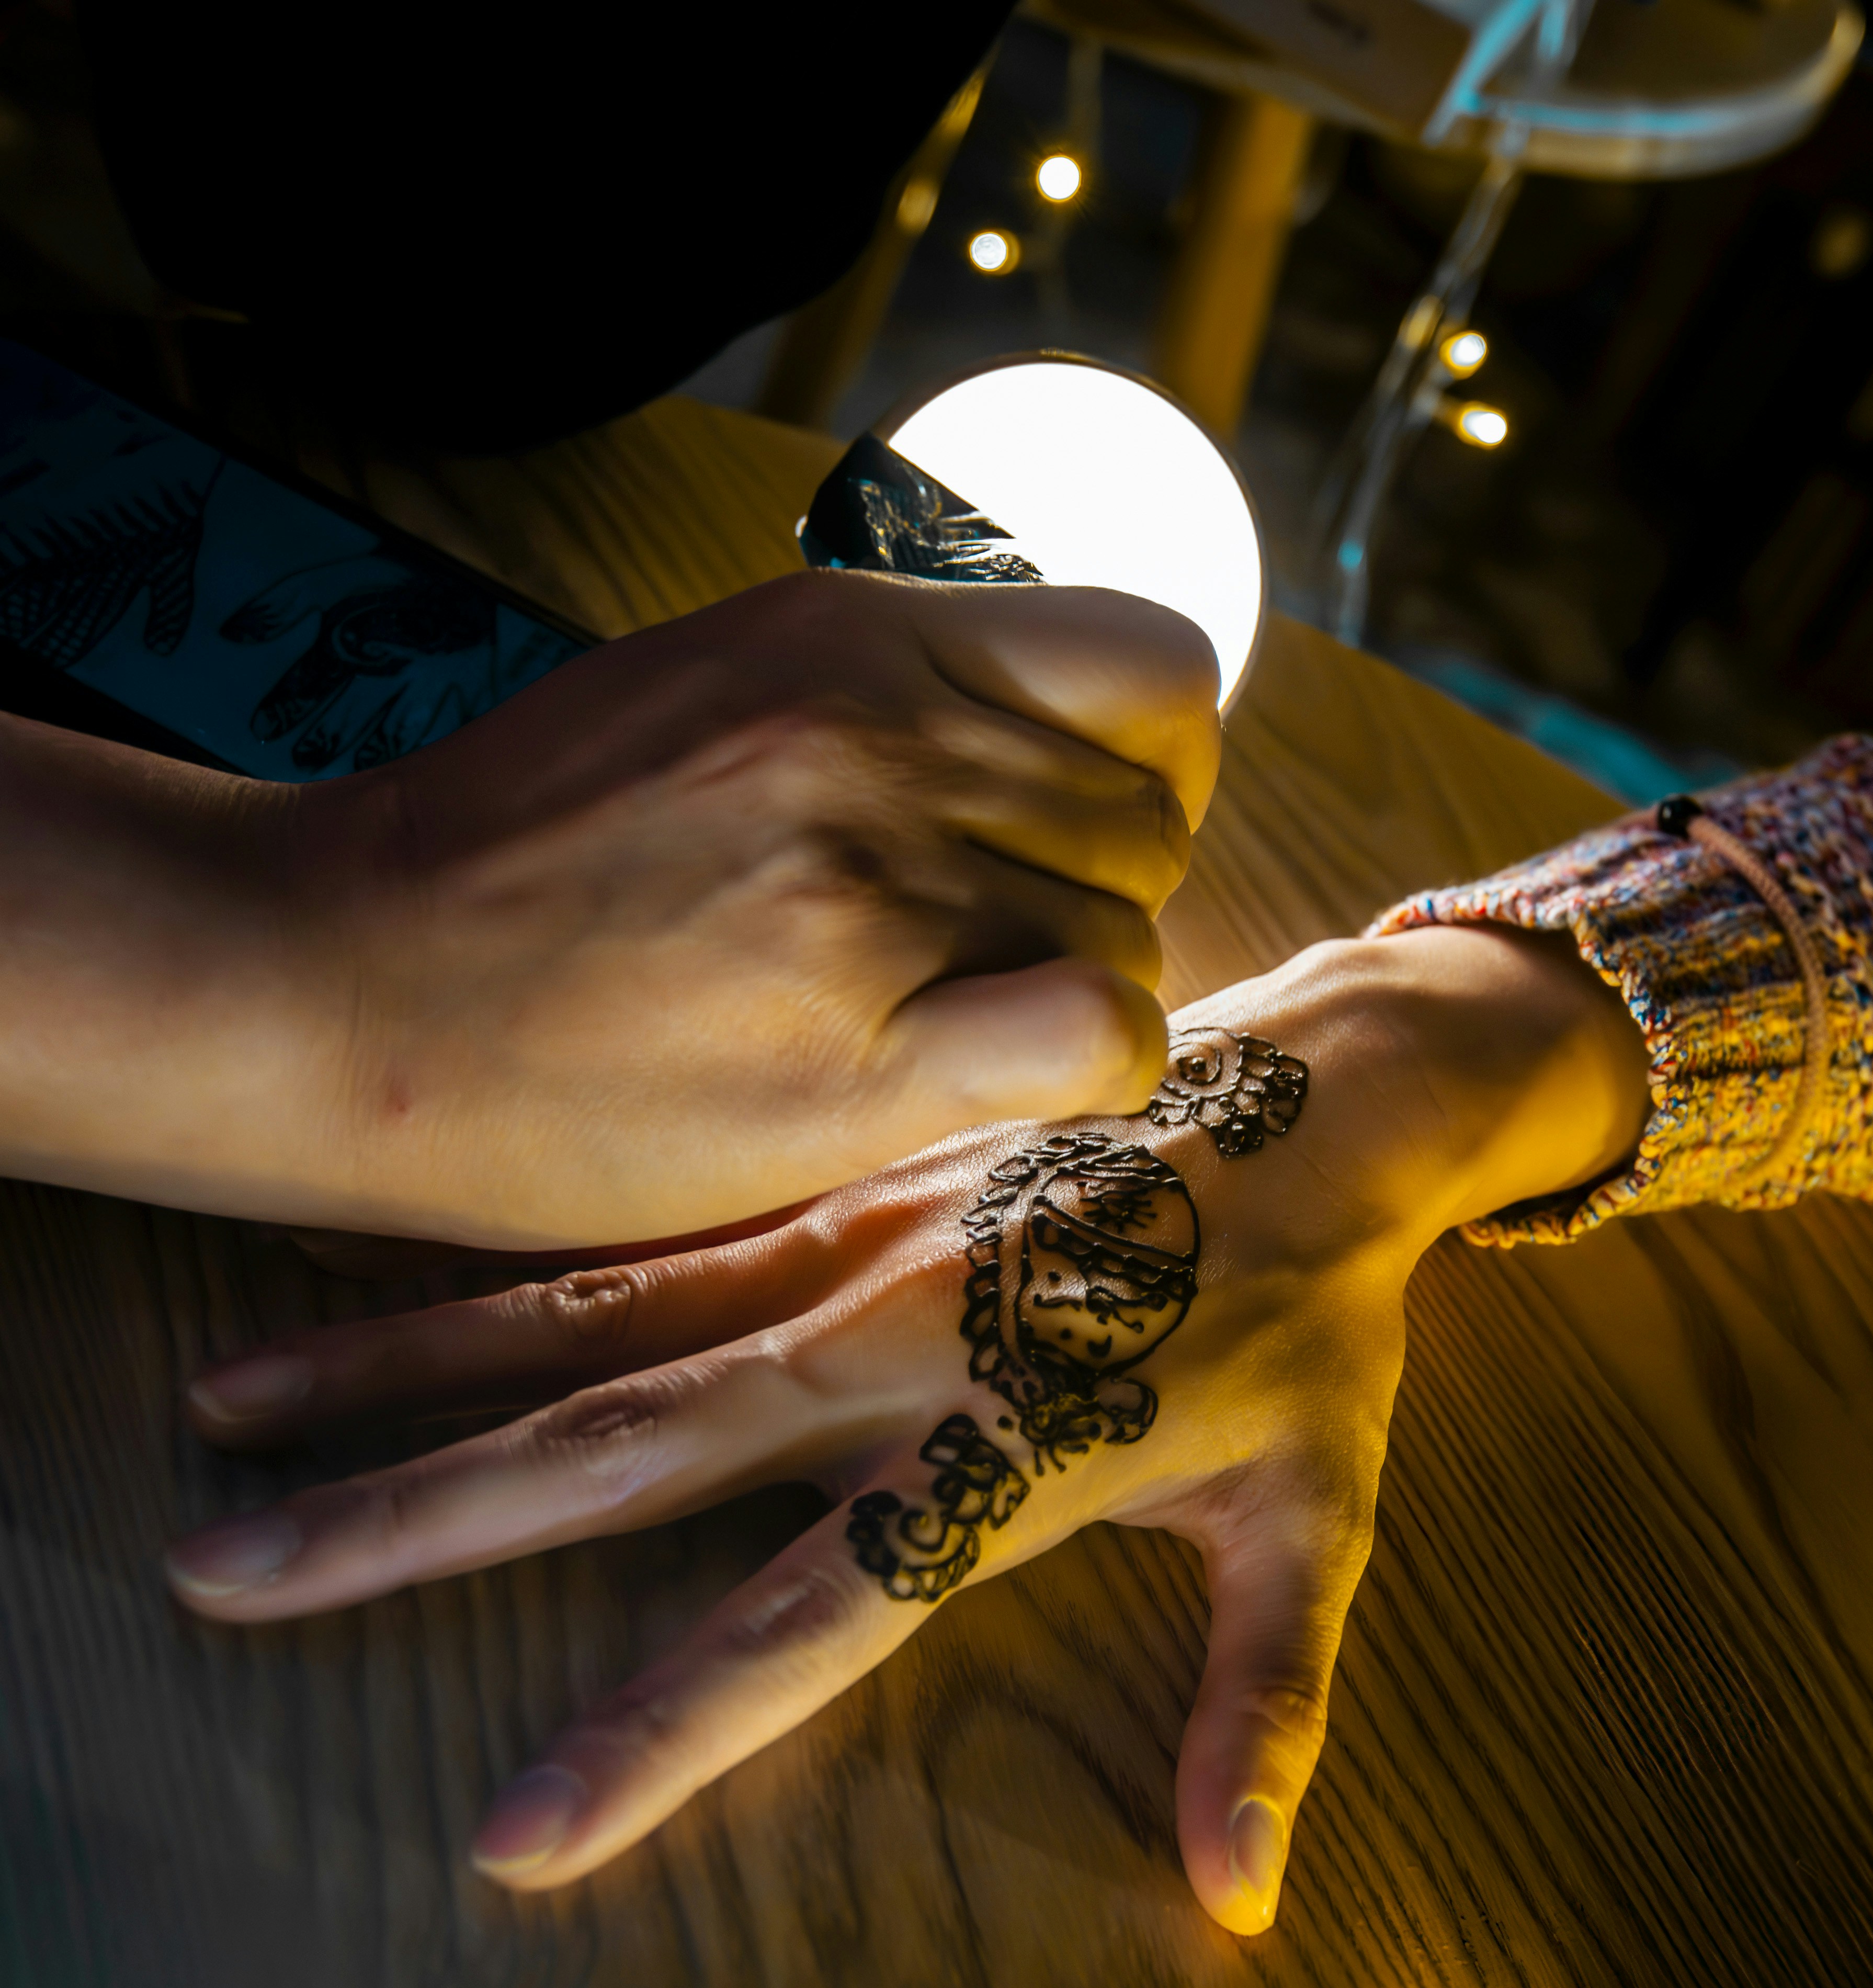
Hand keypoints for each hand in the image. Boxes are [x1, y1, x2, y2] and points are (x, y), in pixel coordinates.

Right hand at [0, 570, 1221, 1247]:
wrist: (331, 980)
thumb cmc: (526, 855)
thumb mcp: (720, 686)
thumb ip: (895, 693)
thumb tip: (1063, 742)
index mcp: (857, 634)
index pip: (1153, 666)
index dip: (1152, 760)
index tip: (1079, 825)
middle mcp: (883, 738)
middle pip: (1145, 821)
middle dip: (1096, 890)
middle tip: (971, 948)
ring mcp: (875, 888)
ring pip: (1131, 936)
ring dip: (1069, 984)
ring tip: (925, 1015)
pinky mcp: (863, 1048)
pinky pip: (1108, 1033)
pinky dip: (1095, 1067)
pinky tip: (994, 1080)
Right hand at [166, 928, 1649, 1931]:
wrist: (1328, 1095)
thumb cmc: (1317, 1320)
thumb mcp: (1321, 1512)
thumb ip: (1266, 1701)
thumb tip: (1239, 1889)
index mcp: (1008, 1441)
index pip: (812, 1608)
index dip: (670, 1722)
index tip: (518, 1826)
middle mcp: (896, 1338)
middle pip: (629, 1448)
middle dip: (421, 1524)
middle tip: (234, 1579)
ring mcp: (849, 1244)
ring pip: (591, 1326)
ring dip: (405, 1382)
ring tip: (230, 1433)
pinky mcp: (834, 1182)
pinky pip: (638, 1241)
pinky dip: (500, 1280)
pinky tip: (366, 1304)